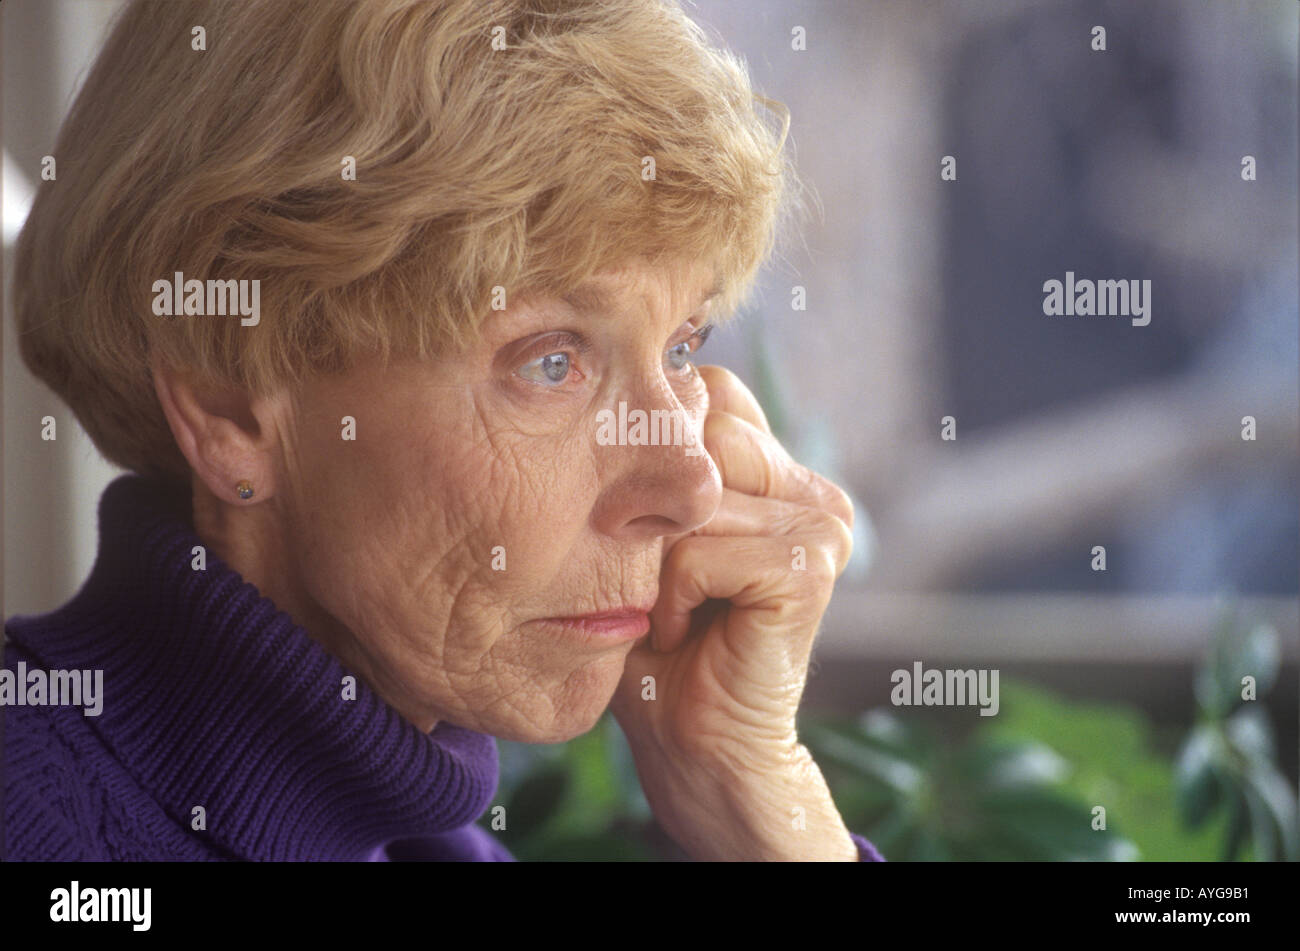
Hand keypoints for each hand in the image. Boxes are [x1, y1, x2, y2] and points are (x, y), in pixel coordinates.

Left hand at [609, 365, 858, 860]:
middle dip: (655, 510)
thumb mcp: (646, 538)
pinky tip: (684, 631)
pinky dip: (671, 596)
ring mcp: (821, 523)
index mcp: (782, 475)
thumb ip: (655, 465)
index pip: (708, 393)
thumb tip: (624, 387)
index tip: (643, 526)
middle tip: (658, 580)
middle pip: (699, 433)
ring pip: (692, 496)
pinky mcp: (809, 566)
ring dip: (656, 564)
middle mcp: (812, 490)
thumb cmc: (658, 646)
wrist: (699, 748)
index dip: (657, 452)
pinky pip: (698, 550)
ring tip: (673, 612)